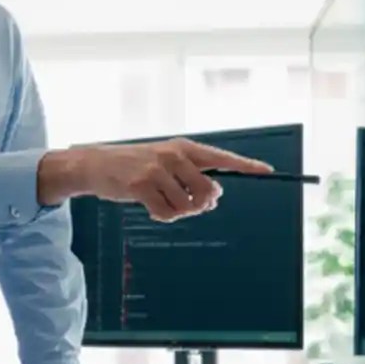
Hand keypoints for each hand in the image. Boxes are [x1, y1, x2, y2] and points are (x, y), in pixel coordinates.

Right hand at [47, 138, 272, 221]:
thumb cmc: (134, 166)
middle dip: (200, 205)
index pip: (221, 157)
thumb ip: (190, 177)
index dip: (245, 165)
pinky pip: (167, 213)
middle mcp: (174, 155)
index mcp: (183, 147)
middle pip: (208, 191)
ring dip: (176, 212)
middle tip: (185, 205)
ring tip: (159, 202)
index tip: (268, 170)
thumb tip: (212, 199)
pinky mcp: (142, 186)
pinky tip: (149, 208)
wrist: (96, 165)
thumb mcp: (164, 162)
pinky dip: (161, 216)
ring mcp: (157, 170)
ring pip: (187, 206)